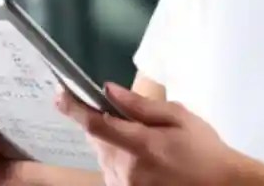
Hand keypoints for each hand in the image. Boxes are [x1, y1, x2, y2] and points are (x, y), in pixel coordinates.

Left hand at [56, 82, 237, 185]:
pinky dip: (120, 163)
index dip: (74, 109)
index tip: (59, 95)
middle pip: (97, 140)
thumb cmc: (204, 151)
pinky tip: (146, 163)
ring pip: (104, 157)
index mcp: (141, 146)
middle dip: (104, 126)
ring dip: (113, 146)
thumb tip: (109, 89)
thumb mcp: (178, 118)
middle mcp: (128, 170)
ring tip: (147, 147)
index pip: (96, 124)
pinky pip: (112, 173)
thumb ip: (140, 105)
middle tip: (131, 123)